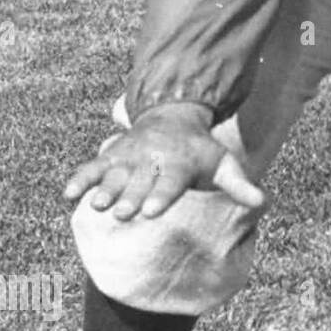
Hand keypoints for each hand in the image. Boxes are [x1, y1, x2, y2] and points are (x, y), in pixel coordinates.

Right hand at [65, 102, 265, 219]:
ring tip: (96, 205)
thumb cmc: (201, 152)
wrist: (173, 117)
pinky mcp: (111, 155)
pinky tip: (68, 194)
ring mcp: (129, 156)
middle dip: (131, 196)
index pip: (171, 181)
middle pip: (140, 182)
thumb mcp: (223, 164)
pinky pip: (93, 166)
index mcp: (180, 162)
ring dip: (104, 189)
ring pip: (115, 174)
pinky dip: (80, 178)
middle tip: (122, 213)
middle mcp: (152, 159)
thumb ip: (239, 185)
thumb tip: (263, 201)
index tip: (154, 210)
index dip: (162, 195)